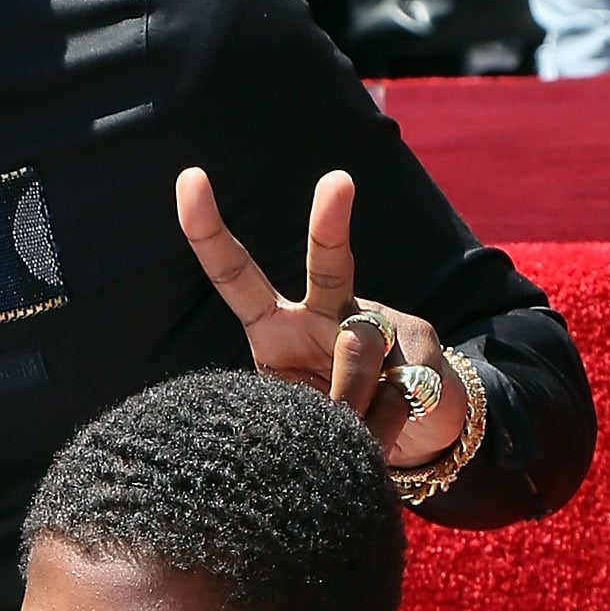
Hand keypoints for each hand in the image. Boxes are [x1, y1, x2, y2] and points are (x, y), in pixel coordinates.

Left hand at [178, 164, 469, 469]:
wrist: (407, 433)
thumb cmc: (330, 426)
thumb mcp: (300, 421)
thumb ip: (314, 404)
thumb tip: (357, 372)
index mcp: (274, 327)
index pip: (235, 275)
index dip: (208, 233)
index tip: (189, 177)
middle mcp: (323, 312)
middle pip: (327, 264)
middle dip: (330, 225)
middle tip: (338, 181)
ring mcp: (376, 321)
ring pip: (363, 346)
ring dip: (356, 405)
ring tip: (358, 431)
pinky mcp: (420, 339)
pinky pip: (401, 383)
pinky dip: (390, 420)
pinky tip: (394, 422)